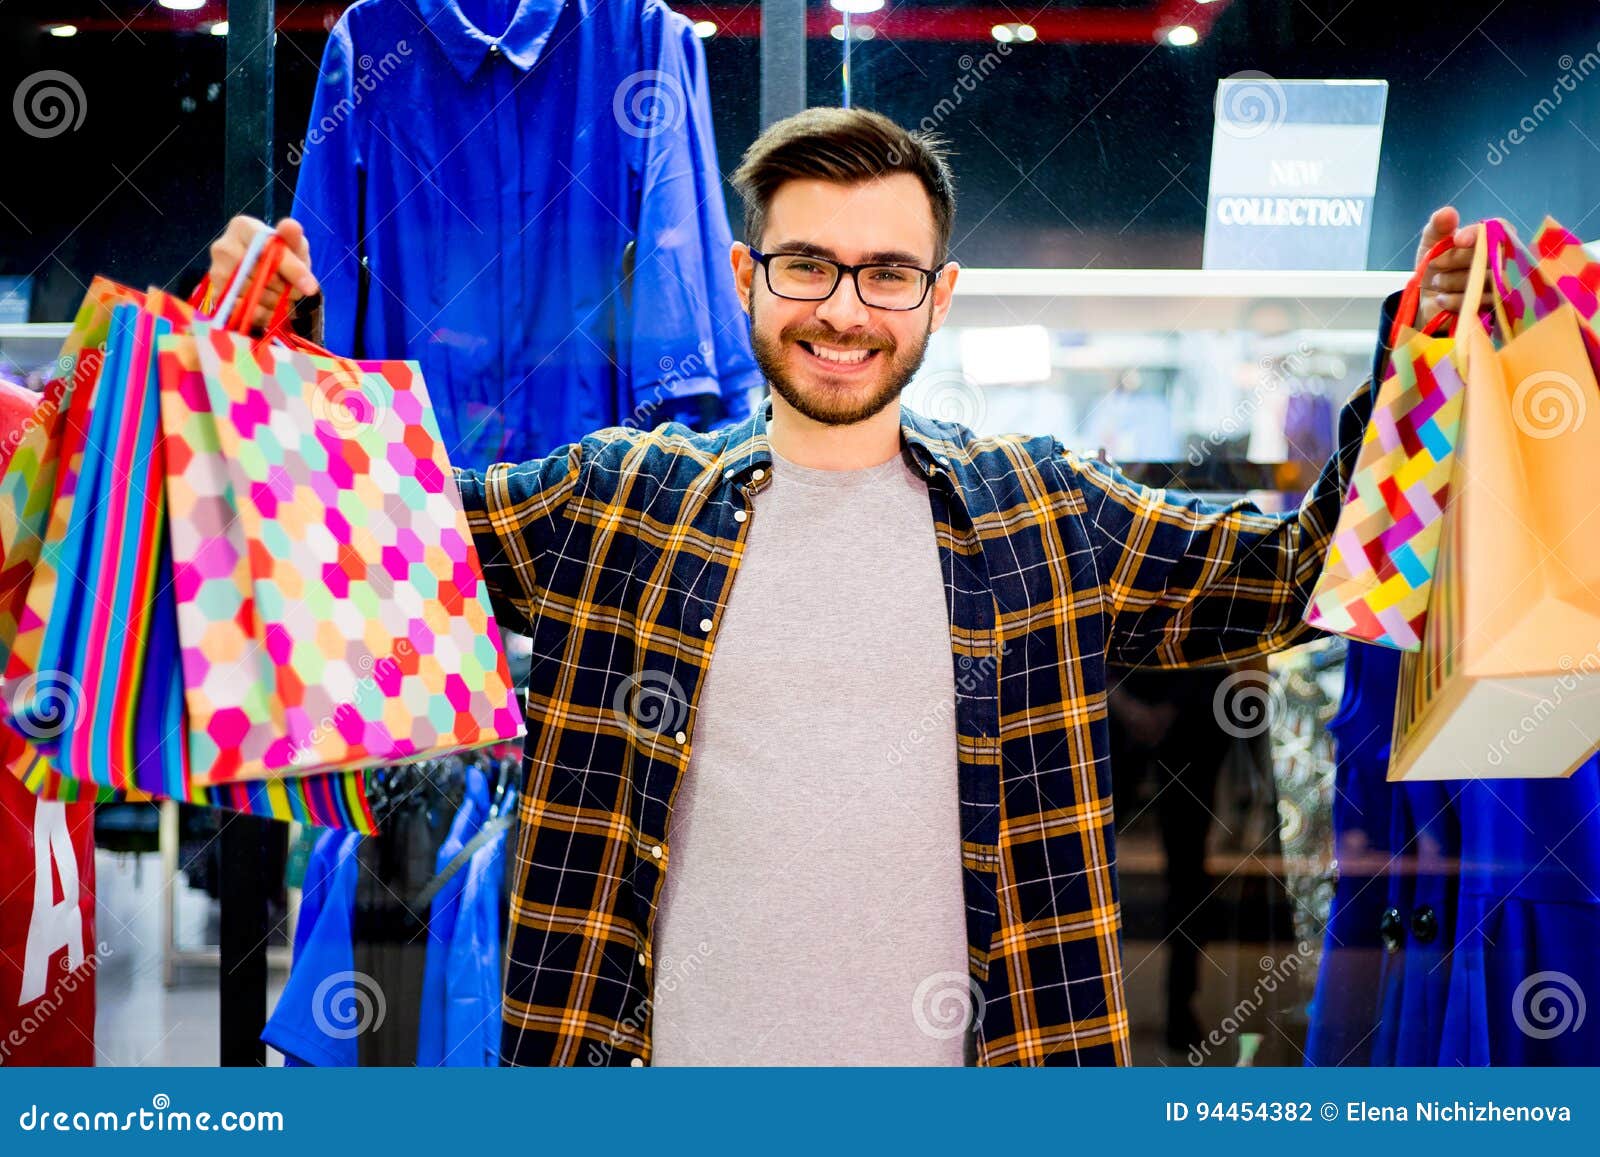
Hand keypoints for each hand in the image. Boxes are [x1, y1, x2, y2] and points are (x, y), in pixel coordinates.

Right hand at [206, 216, 318, 330]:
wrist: (266, 275)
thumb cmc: (282, 256)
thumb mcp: (293, 246)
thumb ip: (294, 238)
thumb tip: (292, 227)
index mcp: (243, 227)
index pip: (266, 246)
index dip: (290, 268)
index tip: (311, 287)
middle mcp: (223, 247)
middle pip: (260, 274)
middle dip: (284, 287)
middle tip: (292, 289)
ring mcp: (217, 272)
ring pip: (254, 294)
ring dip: (275, 301)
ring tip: (281, 296)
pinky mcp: (217, 295)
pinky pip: (245, 311)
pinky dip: (263, 314)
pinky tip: (270, 308)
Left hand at [1412, 206, 1518, 328]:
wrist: (1428, 300)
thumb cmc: (1436, 265)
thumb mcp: (1432, 243)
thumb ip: (1438, 226)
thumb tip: (1447, 212)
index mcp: (1492, 239)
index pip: (1499, 228)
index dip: (1479, 234)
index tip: (1456, 240)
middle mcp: (1503, 260)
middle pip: (1492, 255)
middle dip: (1457, 259)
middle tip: (1435, 264)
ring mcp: (1502, 285)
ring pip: (1487, 280)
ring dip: (1454, 280)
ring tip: (1437, 282)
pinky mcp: (1495, 309)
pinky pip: (1482, 303)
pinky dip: (1456, 300)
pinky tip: (1442, 298)